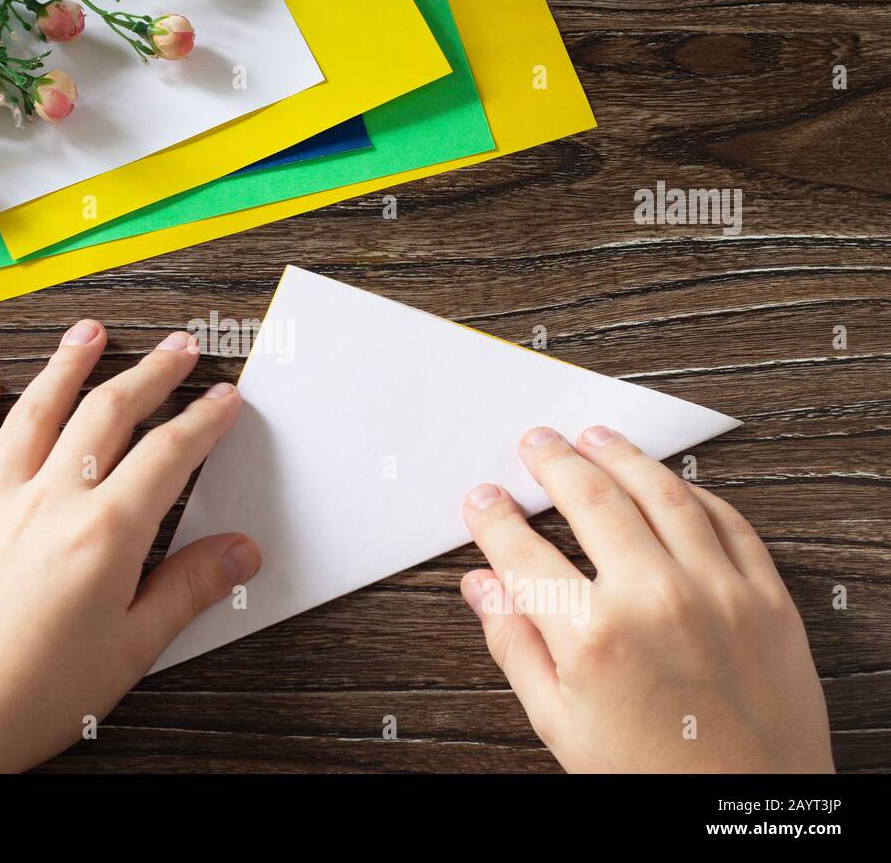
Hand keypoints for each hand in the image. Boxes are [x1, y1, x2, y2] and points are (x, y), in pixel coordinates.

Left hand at [0, 321, 260, 772]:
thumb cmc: (32, 697)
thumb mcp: (131, 650)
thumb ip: (187, 590)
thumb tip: (239, 552)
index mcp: (105, 534)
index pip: (169, 454)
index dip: (204, 420)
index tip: (225, 398)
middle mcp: (49, 503)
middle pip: (109, 414)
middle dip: (150, 373)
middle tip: (177, 347)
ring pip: (35, 413)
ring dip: (67, 367)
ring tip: (90, 333)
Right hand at [459, 425, 833, 772]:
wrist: (745, 812)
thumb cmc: (651, 776)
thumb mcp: (559, 723)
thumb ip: (515, 645)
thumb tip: (482, 588)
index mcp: (592, 637)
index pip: (523, 550)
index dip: (493, 516)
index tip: (483, 498)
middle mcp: (654, 600)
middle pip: (591, 498)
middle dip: (554, 461)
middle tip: (536, 443)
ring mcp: (717, 592)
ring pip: (663, 493)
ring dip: (622, 455)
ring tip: (596, 437)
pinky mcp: (767, 598)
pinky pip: (729, 521)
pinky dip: (694, 492)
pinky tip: (670, 483)